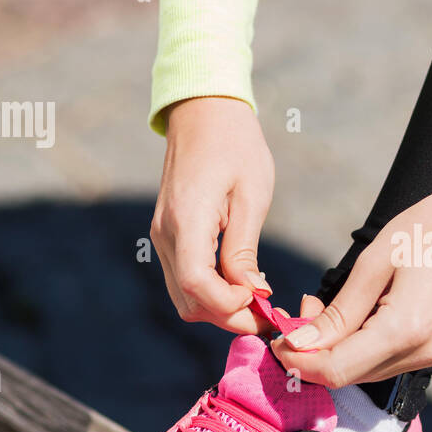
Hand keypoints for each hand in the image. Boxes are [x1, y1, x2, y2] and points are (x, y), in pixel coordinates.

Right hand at [150, 96, 274, 332]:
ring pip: (184, 297)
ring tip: (258, 301)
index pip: (197, 284)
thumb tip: (252, 293)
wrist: (204, 114)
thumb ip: (245, 249)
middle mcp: (166, 234)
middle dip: (229, 316)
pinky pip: (184, 280)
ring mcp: (162, 236)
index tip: (262, 302)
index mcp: (187, 220)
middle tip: (269, 315)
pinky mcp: (168, 236)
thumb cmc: (236, 146)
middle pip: (189, 300)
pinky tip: (240, 285)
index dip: (229, 305)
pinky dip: (210, 293)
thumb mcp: (252, 196)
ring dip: (219, 308)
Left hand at [271, 191, 431, 387]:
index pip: (337, 369)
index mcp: (404, 330)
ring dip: (336, 349)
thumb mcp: (375, 262)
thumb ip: (338, 311)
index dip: (300, 360)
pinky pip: (386, 360)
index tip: (278, 338)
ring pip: (366, 371)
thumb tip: (301, 343)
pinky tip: (353, 316)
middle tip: (302, 312)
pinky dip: (360, 346)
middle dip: (314, 352)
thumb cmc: (429, 229)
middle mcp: (421, 353)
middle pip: (350, 375)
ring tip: (323, 309)